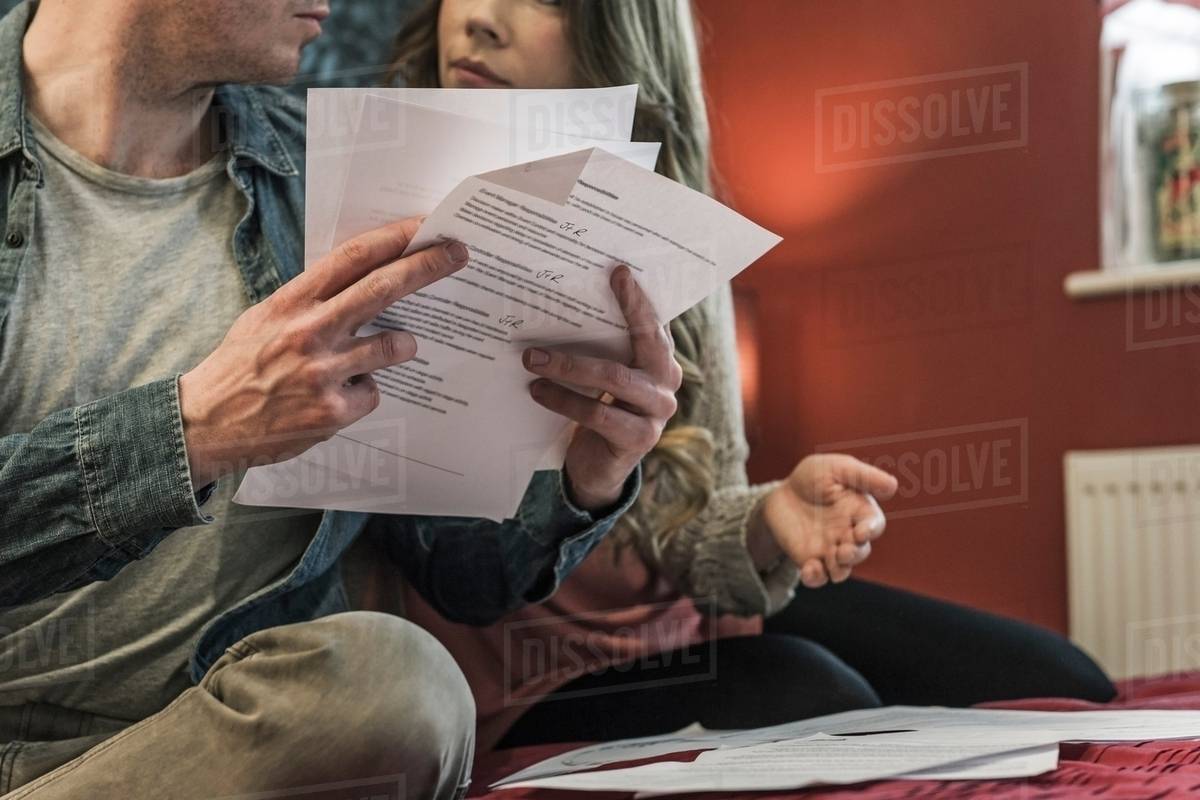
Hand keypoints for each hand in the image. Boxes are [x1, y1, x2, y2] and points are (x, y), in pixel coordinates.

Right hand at [179, 218, 468, 487]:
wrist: (205, 423)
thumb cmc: (240, 367)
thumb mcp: (266, 318)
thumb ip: (311, 299)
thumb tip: (361, 277)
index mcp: (292, 302)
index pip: (351, 258)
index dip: (392, 238)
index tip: (424, 225)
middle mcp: (309, 331)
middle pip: (383, 288)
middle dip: (426, 267)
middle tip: (457, 253)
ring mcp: (323, 372)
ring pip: (393, 346)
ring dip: (400, 345)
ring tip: (390, 348)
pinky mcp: (333, 410)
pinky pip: (373, 392)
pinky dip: (364, 392)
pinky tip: (338, 397)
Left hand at [522, 265, 681, 511]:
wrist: (601, 466)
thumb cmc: (601, 407)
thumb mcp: (604, 374)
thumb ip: (600, 347)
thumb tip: (558, 306)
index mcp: (661, 357)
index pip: (653, 322)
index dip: (638, 298)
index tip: (619, 272)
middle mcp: (668, 380)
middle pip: (641, 343)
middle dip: (596, 329)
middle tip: (549, 324)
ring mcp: (658, 411)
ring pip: (614, 377)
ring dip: (567, 367)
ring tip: (530, 360)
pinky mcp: (640, 439)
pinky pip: (599, 414)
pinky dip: (564, 401)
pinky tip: (538, 392)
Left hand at [749, 454, 897, 588]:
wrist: (782, 493)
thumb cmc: (814, 476)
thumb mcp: (836, 468)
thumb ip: (863, 476)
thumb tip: (892, 485)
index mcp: (860, 512)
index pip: (874, 525)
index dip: (871, 530)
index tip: (861, 532)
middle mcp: (849, 534)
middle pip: (860, 551)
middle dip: (854, 554)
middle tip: (843, 551)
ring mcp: (830, 549)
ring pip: (843, 569)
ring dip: (840, 569)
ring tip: (831, 561)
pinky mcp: (810, 560)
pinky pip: (818, 576)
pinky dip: (816, 577)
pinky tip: (810, 570)